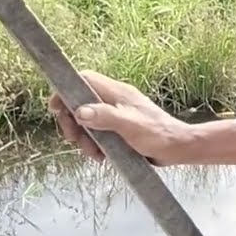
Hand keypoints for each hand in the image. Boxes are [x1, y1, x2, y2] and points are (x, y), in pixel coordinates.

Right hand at [49, 70, 192, 165]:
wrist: (178, 148)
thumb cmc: (158, 135)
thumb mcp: (129, 126)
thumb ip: (105, 117)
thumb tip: (80, 111)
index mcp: (117, 93)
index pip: (83, 80)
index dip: (66, 91)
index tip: (57, 110)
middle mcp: (114, 100)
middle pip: (79, 102)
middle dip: (72, 122)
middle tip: (75, 140)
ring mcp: (116, 113)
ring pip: (86, 121)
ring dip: (83, 138)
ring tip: (93, 153)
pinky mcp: (118, 128)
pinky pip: (96, 132)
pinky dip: (94, 144)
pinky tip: (101, 155)